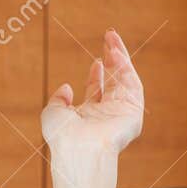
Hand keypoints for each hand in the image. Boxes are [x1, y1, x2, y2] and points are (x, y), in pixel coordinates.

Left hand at [41, 28, 143, 162]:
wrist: (79, 149)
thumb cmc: (63, 137)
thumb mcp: (52, 113)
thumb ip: (58, 100)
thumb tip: (66, 88)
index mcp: (89, 116)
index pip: (97, 90)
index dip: (97, 74)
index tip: (96, 60)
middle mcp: (107, 114)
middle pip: (113, 80)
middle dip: (112, 59)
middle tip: (109, 38)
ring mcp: (122, 112)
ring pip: (124, 79)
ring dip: (120, 58)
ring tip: (112, 38)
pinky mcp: (133, 111)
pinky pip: (132, 84)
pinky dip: (126, 67)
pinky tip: (116, 52)